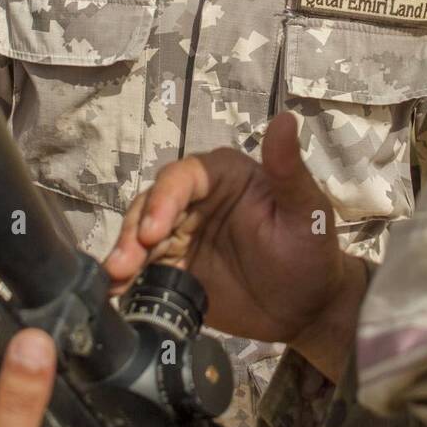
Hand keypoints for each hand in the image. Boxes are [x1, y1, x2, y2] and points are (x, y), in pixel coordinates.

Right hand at [104, 113, 366, 378]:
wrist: (308, 307)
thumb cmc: (310, 249)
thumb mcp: (306, 210)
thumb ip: (288, 170)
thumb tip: (286, 119)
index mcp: (222, 175)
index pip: (182, 177)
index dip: (163, 200)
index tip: (154, 232)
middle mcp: (195, 199)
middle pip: (151, 205)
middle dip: (134, 231)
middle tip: (123, 264)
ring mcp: (180, 234)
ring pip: (140, 235)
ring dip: (124, 254)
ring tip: (115, 279)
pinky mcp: (173, 267)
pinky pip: (143, 267)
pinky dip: (127, 277)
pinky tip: (116, 293)